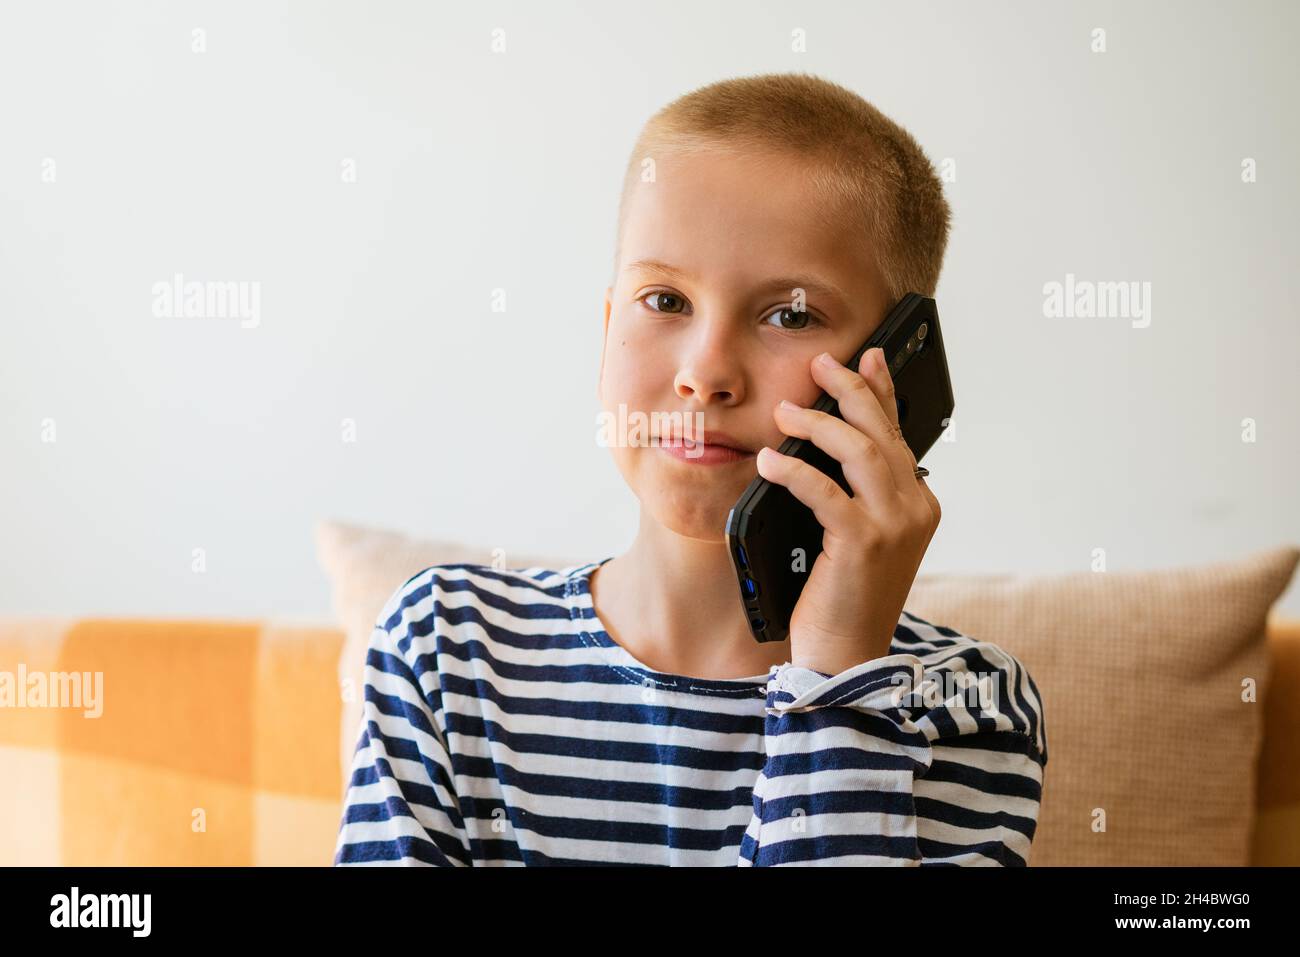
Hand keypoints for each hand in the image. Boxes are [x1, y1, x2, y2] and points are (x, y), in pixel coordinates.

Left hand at [755, 347, 941, 674]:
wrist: (846, 658)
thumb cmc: (841, 596)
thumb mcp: (852, 536)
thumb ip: (850, 492)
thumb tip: (822, 446)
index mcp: (917, 504)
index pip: (896, 434)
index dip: (880, 391)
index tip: (865, 356)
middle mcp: (915, 508)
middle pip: (880, 432)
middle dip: (850, 390)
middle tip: (820, 364)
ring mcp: (894, 525)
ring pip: (859, 452)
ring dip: (819, 424)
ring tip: (785, 409)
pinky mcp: (863, 542)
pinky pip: (825, 491)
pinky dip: (794, 470)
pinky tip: (769, 460)